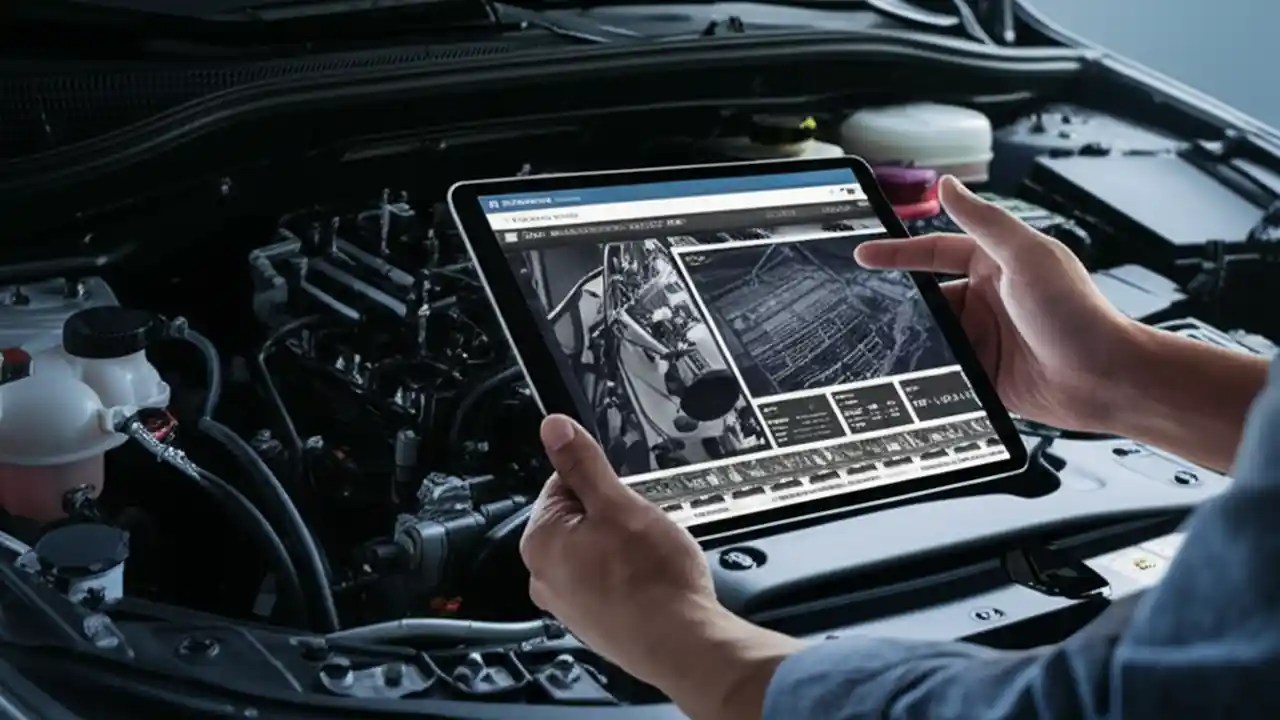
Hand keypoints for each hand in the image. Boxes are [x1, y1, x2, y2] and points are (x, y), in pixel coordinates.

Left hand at [521, 415, 802, 719]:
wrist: (682, 643)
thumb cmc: (653, 579)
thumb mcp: (619, 504)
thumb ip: (583, 464)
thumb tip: (553, 427)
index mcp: (540, 541)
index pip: (561, 484)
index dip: (602, 484)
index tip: (625, 496)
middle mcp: (544, 577)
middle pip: (578, 520)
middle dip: (613, 517)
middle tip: (642, 528)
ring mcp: (568, 605)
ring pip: (595, 552)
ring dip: (622, 547)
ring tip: (650, 557)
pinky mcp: (594, 624)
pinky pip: (607, 583)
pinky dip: (628, 577)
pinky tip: (650, 582)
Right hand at [855, 176, 1137, 430]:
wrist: (1106, 380)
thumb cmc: (1079, 314)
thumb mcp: (1027, 256)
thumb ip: (984, 220)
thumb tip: (947, 186)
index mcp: (997, 263)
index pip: (936, 250)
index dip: (899, 252)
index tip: (865, 253)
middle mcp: (989, 298)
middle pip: (929, 296)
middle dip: (904, 304)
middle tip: (871, 310)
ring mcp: (986, 338)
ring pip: (933, 334)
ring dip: (916, 339)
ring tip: (894, 344)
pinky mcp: (985, 374)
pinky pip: (945, 370)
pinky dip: (929, 371)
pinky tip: (915, 372)